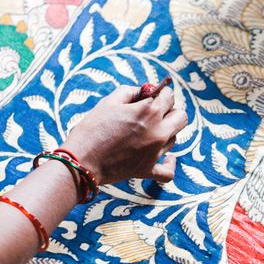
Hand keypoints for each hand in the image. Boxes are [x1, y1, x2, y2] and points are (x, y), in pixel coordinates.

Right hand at [66, 85, 186, 185]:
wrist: (82, 160)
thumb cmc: (92, 128)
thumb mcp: (109, 102)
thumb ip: (130, 92)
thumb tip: (143, 91)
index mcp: (149, 112)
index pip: (169, 96)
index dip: (161, 93)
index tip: (152, 96)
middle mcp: (158, 132)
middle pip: (181, 117)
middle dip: (171, 111)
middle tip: (156, 112)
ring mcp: (155, 153)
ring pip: (174, 139)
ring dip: (166, 132)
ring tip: (148, 131)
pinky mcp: (148, 170)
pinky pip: (168, 171)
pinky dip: (169, 164)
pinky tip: (167, 158)